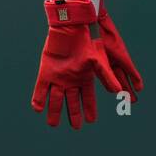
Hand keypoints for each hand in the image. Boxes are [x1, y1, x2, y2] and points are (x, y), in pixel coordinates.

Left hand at [31, 0, 121, 129]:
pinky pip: (41, 88)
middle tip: (75, 127)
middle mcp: (71, 79)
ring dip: (54, 110)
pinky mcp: (45, 72)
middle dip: (73, 114)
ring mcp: (57, 76)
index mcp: (84, 78)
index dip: (89, 109)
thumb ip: (106, 76)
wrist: (70, 28)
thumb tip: (117, 91)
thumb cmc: (86, 42)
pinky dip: (39, 98)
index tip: (90, 121)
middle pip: (72, 100)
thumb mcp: (98, 60)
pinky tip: (37, 108)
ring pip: (56, 98)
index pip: (87, 97)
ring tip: (53, 124)